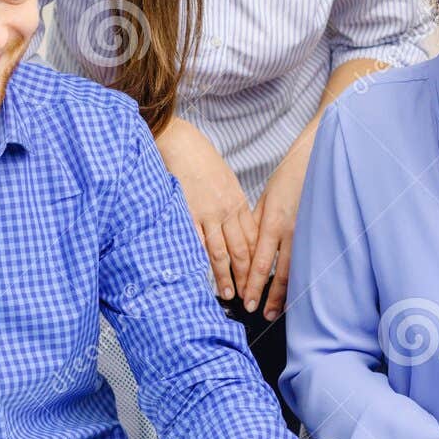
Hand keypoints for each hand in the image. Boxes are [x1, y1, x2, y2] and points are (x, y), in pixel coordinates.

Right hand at [155, 116, 256, 303]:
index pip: (253, 238)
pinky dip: (200, 261)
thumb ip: (230, 204)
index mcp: (238, 202)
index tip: (258, 279)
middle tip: (249, 296)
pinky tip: (201, 274)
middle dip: (246, 276)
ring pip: (221, 252)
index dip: (257, 262)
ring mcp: (208, 213)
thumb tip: (233, 224)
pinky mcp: (188, 212)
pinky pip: (197, 242)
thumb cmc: (199, 158)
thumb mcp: (224, 180)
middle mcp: (227, 210)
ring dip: (225, 276)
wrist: (179, 141)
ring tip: (227, 294)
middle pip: (242, 250)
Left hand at [248, 146, 308, 319]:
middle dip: (268, 296)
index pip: (259, 262)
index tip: (245, 300)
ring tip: (279, 310)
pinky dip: (303, 278)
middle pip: (279, 273)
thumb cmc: (286, 179)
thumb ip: (253, 226)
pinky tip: (301, 291)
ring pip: (297, 270)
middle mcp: (290, 232)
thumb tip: (244, 249)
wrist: (316, 161)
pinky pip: (309, 260)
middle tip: (260, 313)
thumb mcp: (263, 201)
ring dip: (287, 293)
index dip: (252, 285)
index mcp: (271, 223)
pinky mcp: (320, 233)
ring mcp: (308, 233)